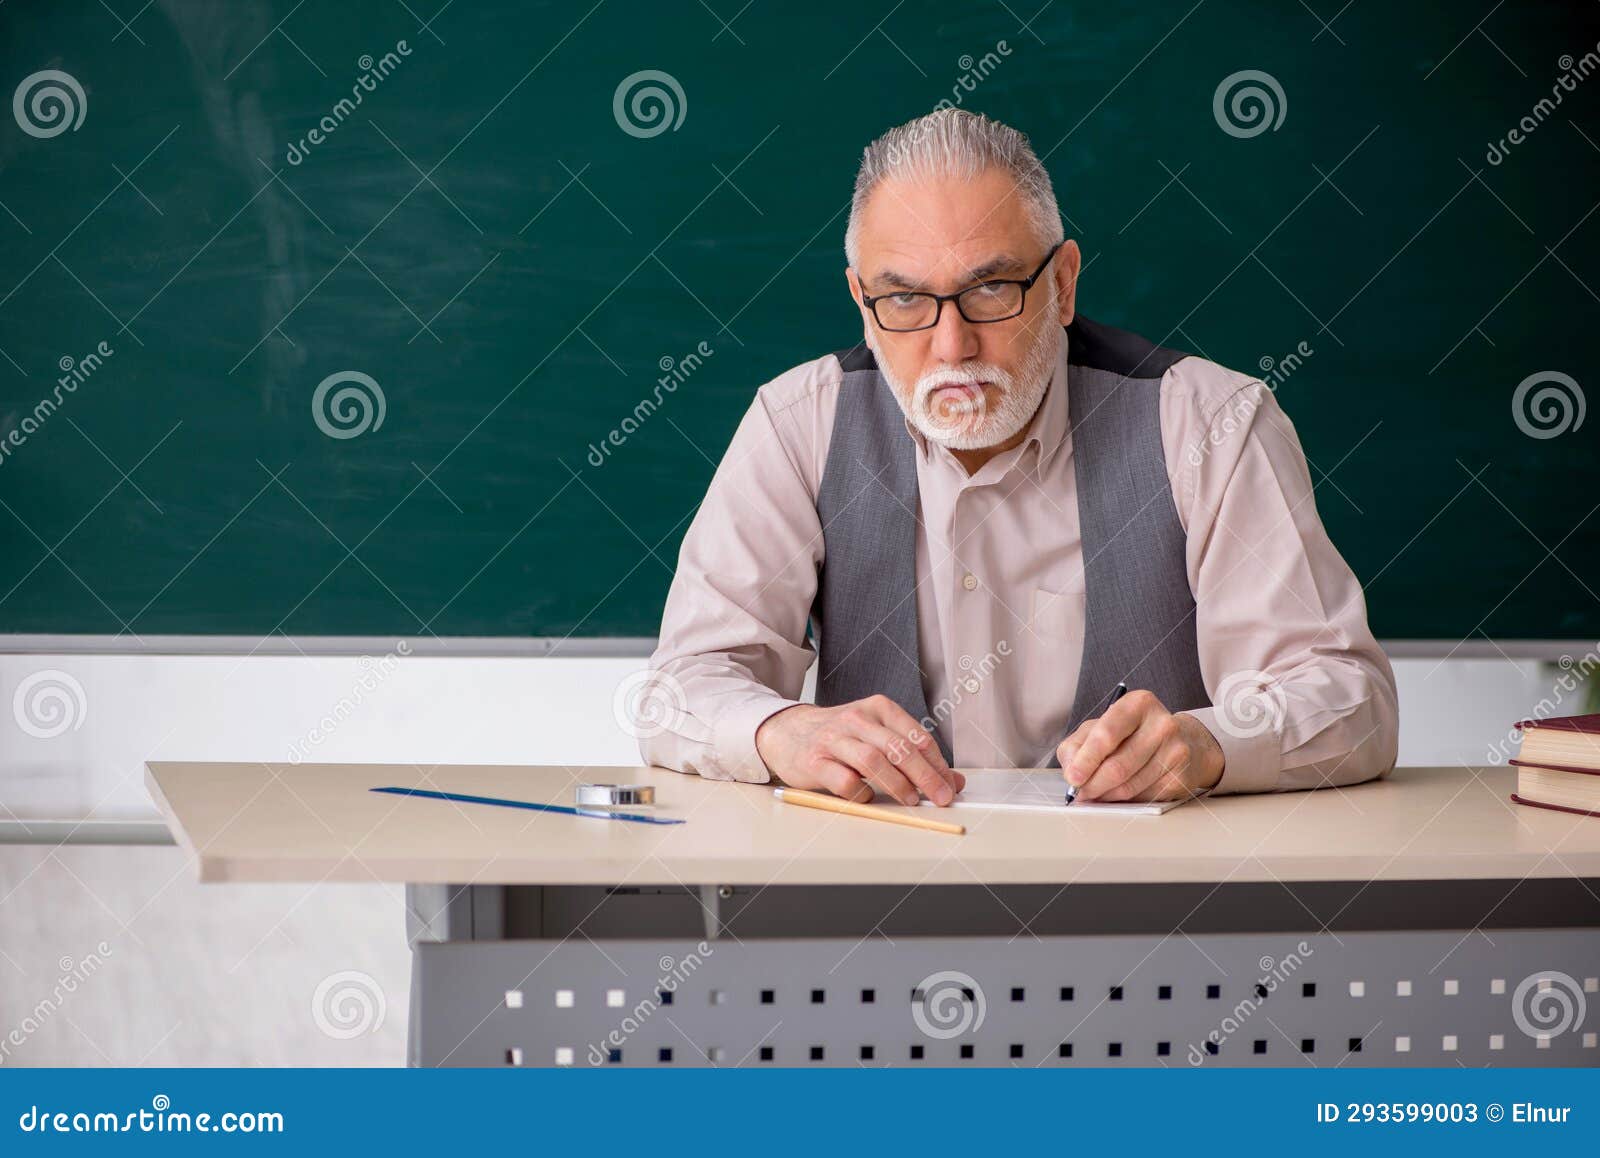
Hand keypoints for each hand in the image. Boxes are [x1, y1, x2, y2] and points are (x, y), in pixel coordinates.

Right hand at [756, 695, 965, 805]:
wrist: (788, 731)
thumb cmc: (840, 737)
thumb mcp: (877, 735)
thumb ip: (913, 754)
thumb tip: (953, 780)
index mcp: (877, 708)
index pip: (916, 736)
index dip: (938, 764)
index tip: (950, 785)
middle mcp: (856, 720)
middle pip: (899, 748)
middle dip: (926, 776)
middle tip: (941, 798)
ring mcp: (833, 740)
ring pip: (873, 760)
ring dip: (897, 784)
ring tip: (912, 800)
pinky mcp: (813, 761)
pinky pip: (844, 780)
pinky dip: (861, 793)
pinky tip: (868, 798)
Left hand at [1057, 689, 1223, 801]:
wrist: (1185, 741)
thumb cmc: (1134, 733)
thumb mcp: (1102, 726)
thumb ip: (1078, 745)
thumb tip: (1071, 773)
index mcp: (1138, 704)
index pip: (1106, 734)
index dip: (1086, 760)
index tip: (1073, 777)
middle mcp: (1161, 725)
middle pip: (1117, 766)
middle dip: (1092, 784)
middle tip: (1080, 792)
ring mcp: (1175, 751)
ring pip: (1129, 786)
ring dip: (1106, 795)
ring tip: (1097, 792)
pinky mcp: (1181, 777)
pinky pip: (1142, 797)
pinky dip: (1124, 800)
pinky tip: (1119, 793)